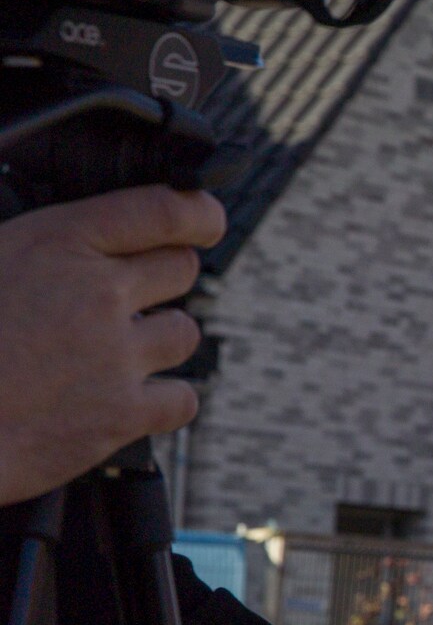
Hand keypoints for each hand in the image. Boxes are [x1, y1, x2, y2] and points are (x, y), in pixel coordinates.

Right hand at [0, 186, 225, 506]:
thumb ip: (35, 248)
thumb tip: (69, 245)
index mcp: (55, 244)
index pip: (162, 210)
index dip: (197, 214)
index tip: (204, 222)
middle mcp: (96, 293)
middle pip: (181, 269)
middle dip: (161, 279)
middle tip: (124, 299)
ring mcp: (115, 354)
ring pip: (183, 332)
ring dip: (157, 340)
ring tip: (111, 353)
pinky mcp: (122, 413)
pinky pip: (182, 399)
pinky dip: (162, 401)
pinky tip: (127, 400)